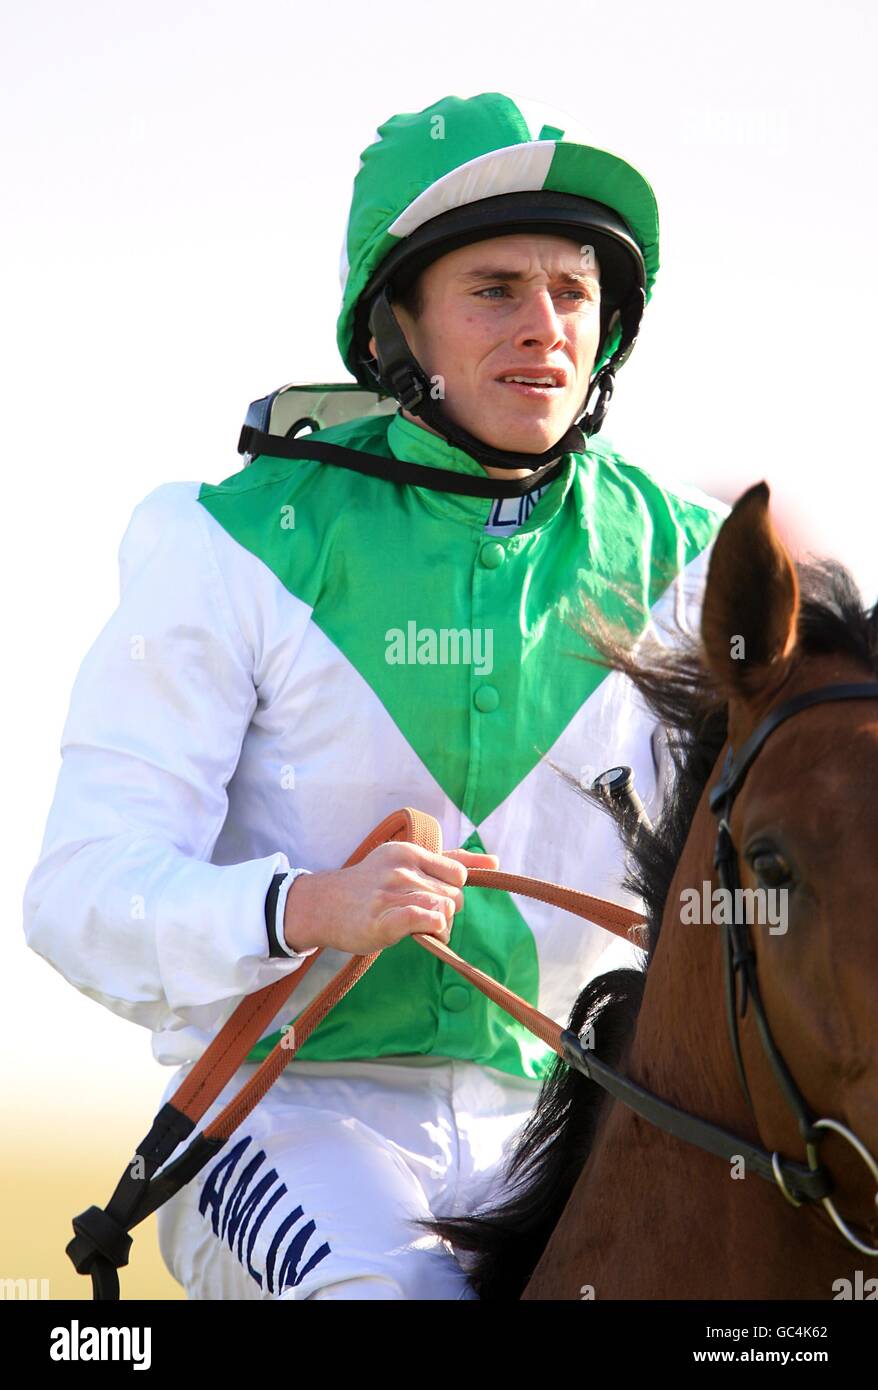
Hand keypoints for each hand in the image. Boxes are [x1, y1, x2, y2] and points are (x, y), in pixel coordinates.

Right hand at [283, 843, 499, 955]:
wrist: (324, 905)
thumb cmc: (371, 885)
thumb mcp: (406, 861)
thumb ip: (450, 860)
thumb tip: (496, 862)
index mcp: (409, 852)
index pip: (459, 874)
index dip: (453, 891)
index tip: (433, 897)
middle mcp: (401, 869)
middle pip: (455, 896)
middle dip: (448, 911)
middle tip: (425, 917)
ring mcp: (390, 894)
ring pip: (444, 911)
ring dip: (441, 929)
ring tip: (421, 929)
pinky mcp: (383, 921)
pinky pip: (427, 920)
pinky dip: (433, 929)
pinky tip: (421, 932)